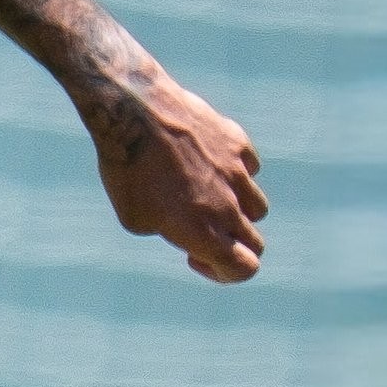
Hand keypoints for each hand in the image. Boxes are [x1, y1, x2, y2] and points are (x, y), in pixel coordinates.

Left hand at [78, 58, 266, 283]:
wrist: (136, 114)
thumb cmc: (128, 170)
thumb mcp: (134, 217)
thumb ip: (169, 231)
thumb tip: (186, 226)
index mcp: (203, 233)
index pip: (245, 268)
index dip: (224, 271)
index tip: (195, 254)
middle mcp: (228, 208)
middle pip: (254, 243)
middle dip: (232, 244)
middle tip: (199, 228)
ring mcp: (238, 175)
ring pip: (258, 207)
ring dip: (238, 210)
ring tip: (205, 194)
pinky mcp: (239, 144)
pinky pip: (250, 168)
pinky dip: (235, 172)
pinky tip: (206, 161)